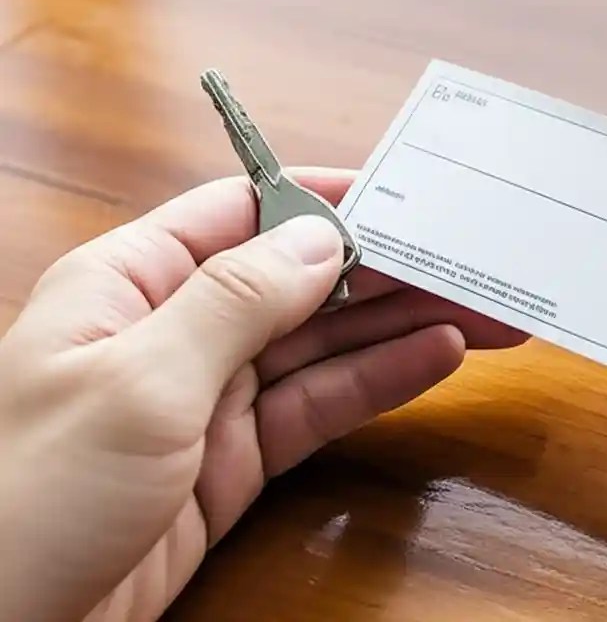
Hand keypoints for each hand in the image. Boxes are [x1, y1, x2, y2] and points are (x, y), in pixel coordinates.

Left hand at [0, 168, 527, 621]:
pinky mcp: (232, 462)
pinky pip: (318, 408)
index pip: (244, 213)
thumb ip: (235, 304)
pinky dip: (377, 384)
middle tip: (474, 261)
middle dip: (387, 269)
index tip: (408, 191)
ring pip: (322, 346)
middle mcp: (174, 331)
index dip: (327, 199)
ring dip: (400, 326)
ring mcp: (207, 399)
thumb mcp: (137, 383)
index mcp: (131, 283)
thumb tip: (320, 237)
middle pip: (300, 282)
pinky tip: (435, 359)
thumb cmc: (24, 495)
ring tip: (481, 310)